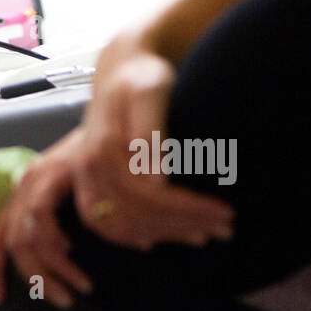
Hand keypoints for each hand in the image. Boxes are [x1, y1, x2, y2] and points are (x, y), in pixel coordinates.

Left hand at [0, 128, 94, 309]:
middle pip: (11, 244)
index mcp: (25, 191)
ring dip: (52, 270)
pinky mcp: (54, 172)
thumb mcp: (77, 193)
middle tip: (61, 300)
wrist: (115, 114)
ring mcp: (38, 176)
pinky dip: (54, 241)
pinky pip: (41, 217)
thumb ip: (65, 218)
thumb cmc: (103, 159)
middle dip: (36, 279)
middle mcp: (25, 183)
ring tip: (78, 286)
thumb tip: (63, 256)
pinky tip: (72, 252)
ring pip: (26, 238)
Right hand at [71, 48, 234, 250]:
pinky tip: (159, 238)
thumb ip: (150, 132)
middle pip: (137, 214)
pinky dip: (133, 236)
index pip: (149, 195)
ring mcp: (85, 178)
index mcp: (104, 146)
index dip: (188, 209)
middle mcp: (88, 166)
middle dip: (183, 225)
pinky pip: (106, 224)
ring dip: (164, 235)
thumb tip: (156, 180)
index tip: (225, 212)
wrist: (119, 71)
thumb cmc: (140, 78)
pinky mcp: (88, 184)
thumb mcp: (150, 93)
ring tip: (205, 234)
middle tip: (226, 227)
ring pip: (121, 225)